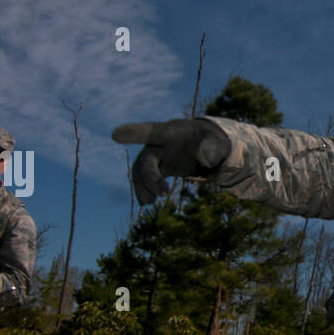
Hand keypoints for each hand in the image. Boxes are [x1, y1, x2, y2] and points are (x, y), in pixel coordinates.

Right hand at [112, 118, 231, 204]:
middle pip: (145, 159)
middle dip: (149, 177)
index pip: (151, 132)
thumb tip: (205, 161)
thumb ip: (213, 149)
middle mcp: (157, 144)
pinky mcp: (156, 168)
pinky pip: (143, 180)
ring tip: (150, 202)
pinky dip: (143, 191)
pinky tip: (147, 202)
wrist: (205, 146)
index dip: (134, 133)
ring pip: (140, 172)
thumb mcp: (217, 143)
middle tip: (163, 194)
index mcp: (171, 133)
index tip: (116, 135)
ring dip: (143, 187)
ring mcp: (155, 156)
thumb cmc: (211, 141)